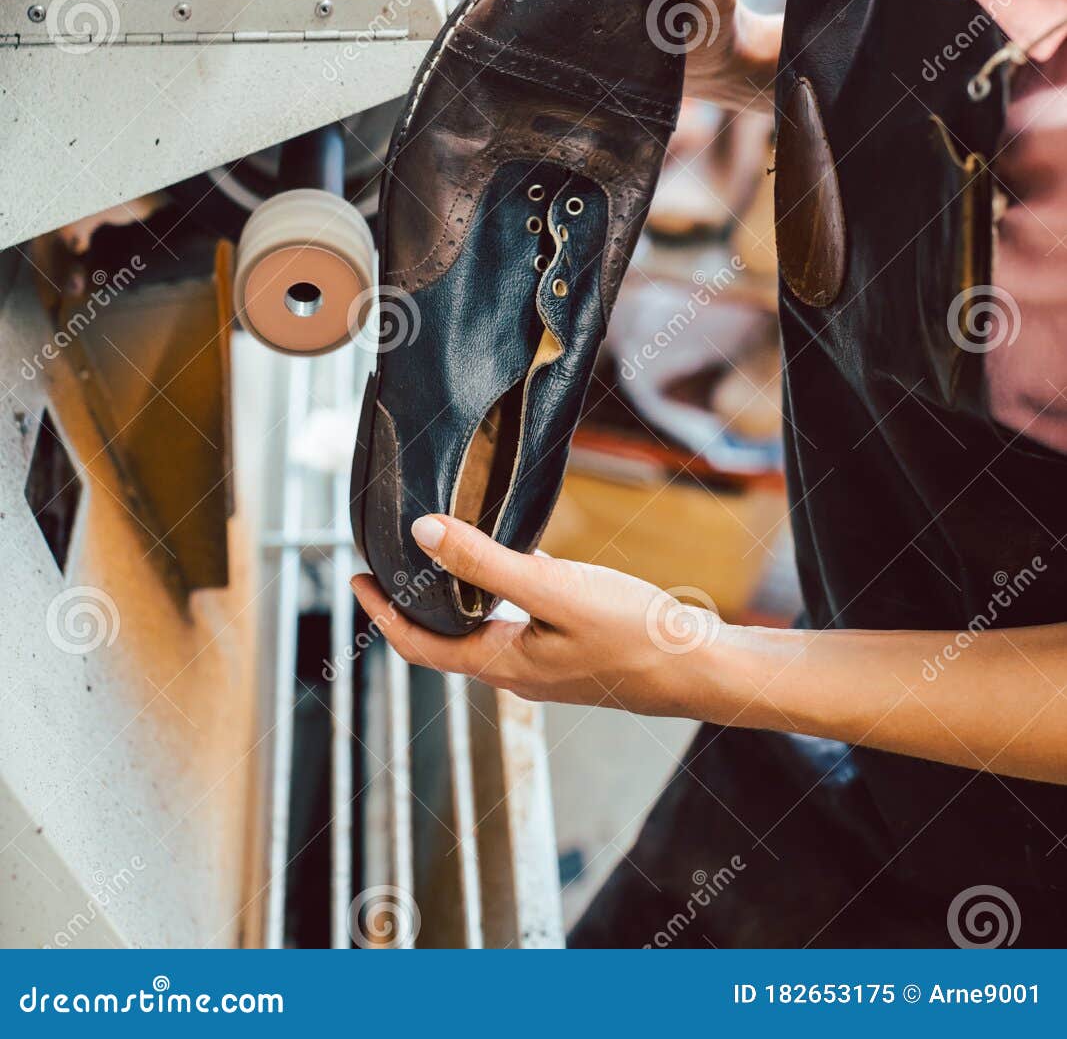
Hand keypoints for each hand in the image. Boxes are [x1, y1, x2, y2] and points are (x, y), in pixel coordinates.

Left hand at [351, 513, 744, 719]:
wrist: (704, 669)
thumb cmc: (634, 633)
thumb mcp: (554, 588)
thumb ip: (487, 562)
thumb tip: (423, 533)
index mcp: (503, 665)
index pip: (420, 646)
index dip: (382, 614)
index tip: (356, 578)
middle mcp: (517, 673)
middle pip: (446, 641)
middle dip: (413, 604)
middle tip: (393, 560)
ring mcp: (547, 667)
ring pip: (483, 631)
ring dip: (457, 598)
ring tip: (444, 553)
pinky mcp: (573, 653)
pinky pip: (520, 623)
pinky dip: (501, 594)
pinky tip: (518, 558)